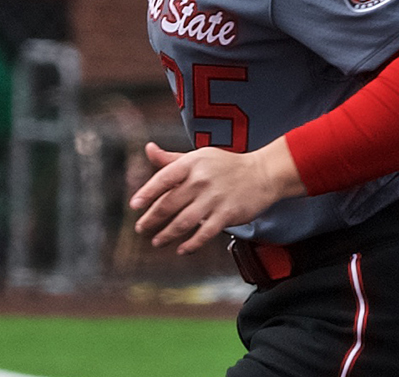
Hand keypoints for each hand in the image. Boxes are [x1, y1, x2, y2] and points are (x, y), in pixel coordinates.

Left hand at [129, 139, 307, 254]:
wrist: (263, 173)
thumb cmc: (226, 165)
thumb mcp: (199, 156)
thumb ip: (172, 158)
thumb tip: (148, 149)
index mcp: (192, 164)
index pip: (163, 179)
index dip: (147, 193)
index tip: (134, 206)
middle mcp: (201, 180)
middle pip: (169, 203)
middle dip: (152, 219)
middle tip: (141, 228)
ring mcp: (214, 198)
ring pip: (183, 221)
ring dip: (167, 234)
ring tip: (157, 241)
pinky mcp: (227, 214)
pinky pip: (204, 233)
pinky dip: (191, 244)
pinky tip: (181, 249)